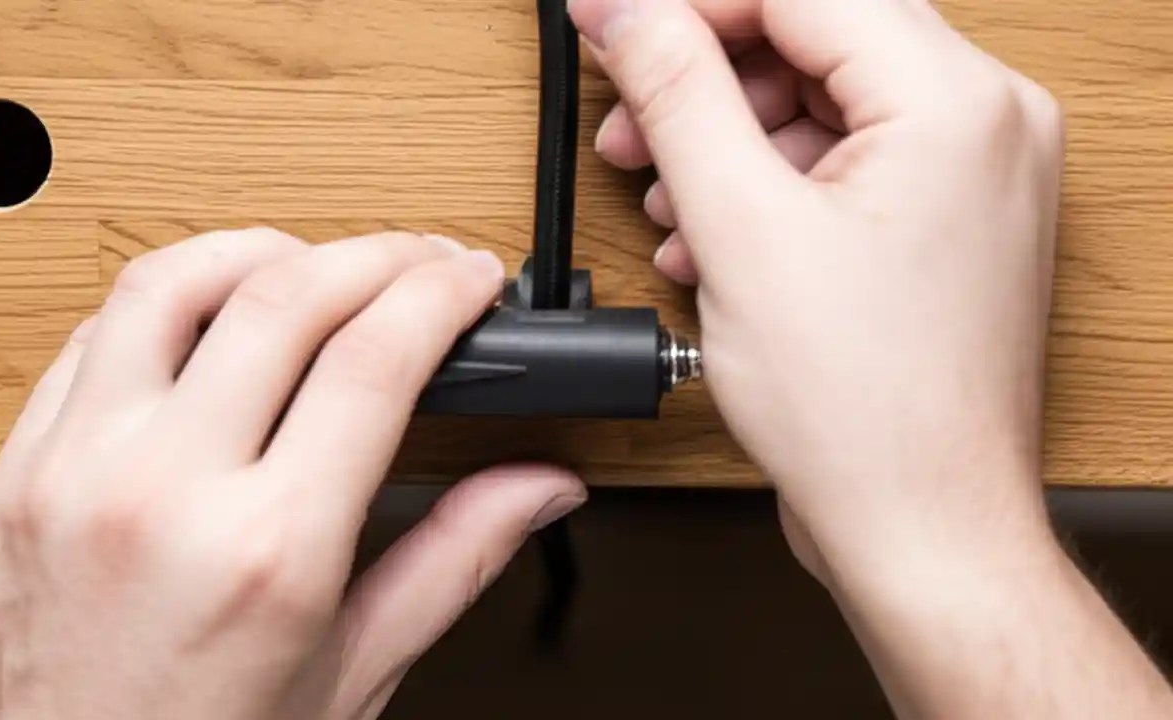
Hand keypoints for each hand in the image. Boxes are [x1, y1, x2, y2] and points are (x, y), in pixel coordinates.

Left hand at [0, 229, 585, 719]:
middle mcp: (161, 494)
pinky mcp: (18, 473)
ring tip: (317, 265)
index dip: (440, 295)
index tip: (469, 280)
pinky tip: (212, 317)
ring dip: (262, 249)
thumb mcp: (356, 669)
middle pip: (286, 296)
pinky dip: (167, 301)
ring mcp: (75, 472)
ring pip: (169, 283)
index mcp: (266, 553)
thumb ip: (457, 558)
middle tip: (419, 262)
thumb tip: (538, 489)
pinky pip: (90, 336)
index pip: (374, 361)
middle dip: (377, 254)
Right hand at [571, 0, 1063, 584]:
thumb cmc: (866, 411)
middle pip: (814, 38)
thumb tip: (627, 12)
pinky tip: (712, 236)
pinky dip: (770, 185)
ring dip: (728, 138)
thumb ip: (676, 94)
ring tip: (665, 194)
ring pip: (824, 104)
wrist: (920, 527)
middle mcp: (987, 124)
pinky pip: (846, 163)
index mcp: (956, 102)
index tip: (611, 19)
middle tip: (629, 116)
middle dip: (705, 80)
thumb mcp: (741, 228)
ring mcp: (973, 176)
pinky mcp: (945, 223)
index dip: (686, 5)